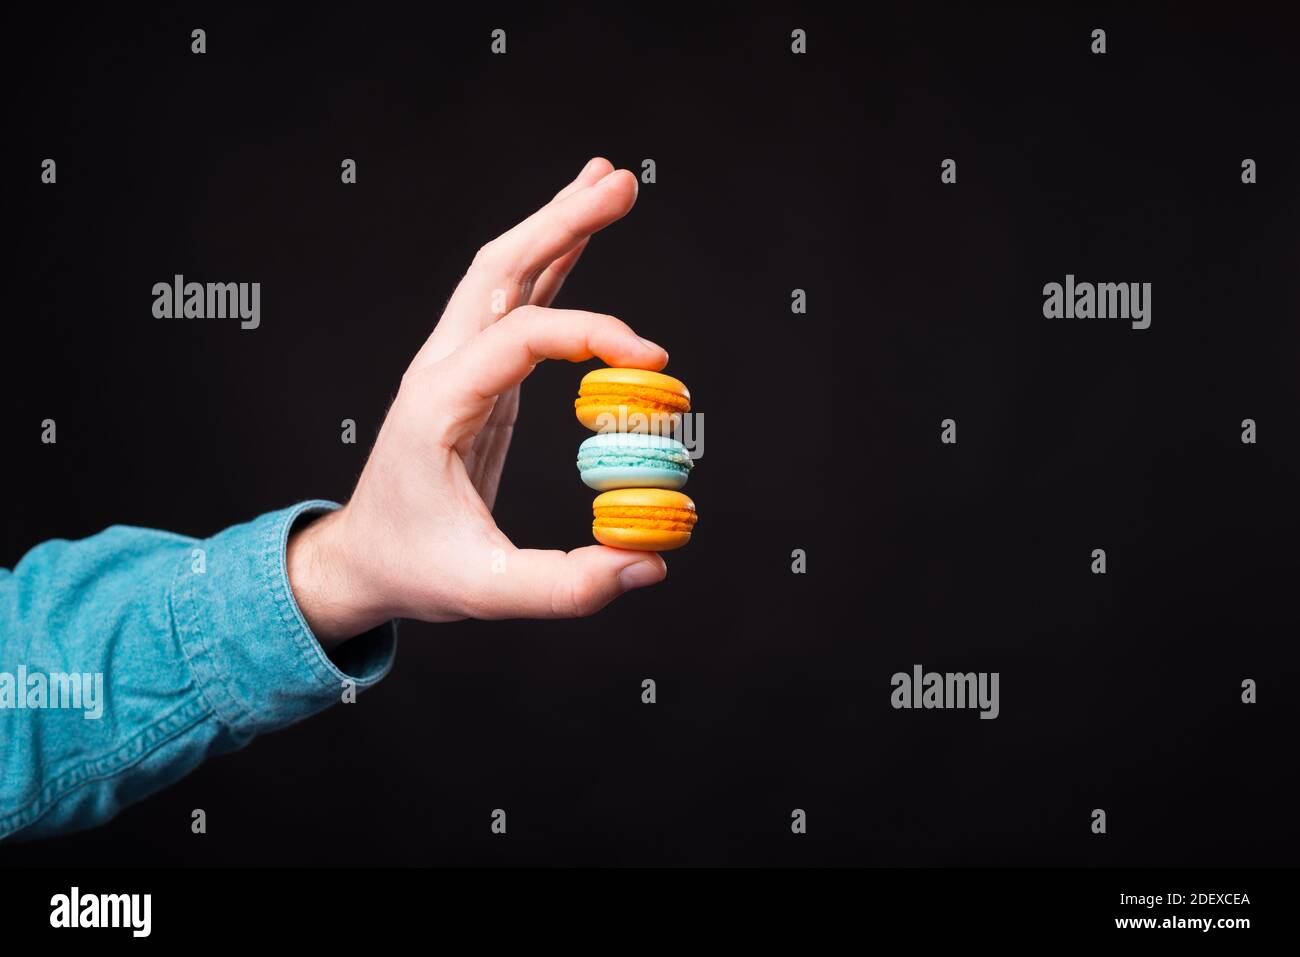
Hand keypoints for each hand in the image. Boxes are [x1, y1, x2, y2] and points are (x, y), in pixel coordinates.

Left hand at [287, 158, 670, 647]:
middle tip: (620, 183)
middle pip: (500, 268)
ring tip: (608, 182)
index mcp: (437, 406)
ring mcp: (456, 364)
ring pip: (504, 272)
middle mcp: (442, 369)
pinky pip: (516, 305)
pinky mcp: (477, 375)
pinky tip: (579, 238)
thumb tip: (646, 565)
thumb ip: (564, 587)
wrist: (362, 558)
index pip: (520, 339)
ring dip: (556, 226)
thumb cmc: (413, 568)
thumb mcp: (484, 591)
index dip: (590, 337)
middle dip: (561, 221)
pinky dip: (551, 265)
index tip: (654, 363)